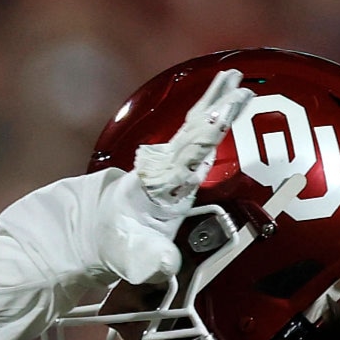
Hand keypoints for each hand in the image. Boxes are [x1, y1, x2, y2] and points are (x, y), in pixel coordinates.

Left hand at [96, 68, 252, 284]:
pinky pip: (196, 136)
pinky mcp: (178, 168)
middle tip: (237, 85)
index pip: (185, 158)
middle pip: (193, 135)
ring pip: (194, 129)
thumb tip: (165, 262)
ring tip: (233, 78)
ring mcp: (172, 167)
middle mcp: (166, 171)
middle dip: (215, 110)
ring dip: (213, 104)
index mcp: (159, 188)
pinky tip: (223, 99)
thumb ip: (147, 260)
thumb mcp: (131, 259)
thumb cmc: (119, 246)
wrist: (102, 235)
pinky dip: (209, 116)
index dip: (204, 138)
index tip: (220, 115)